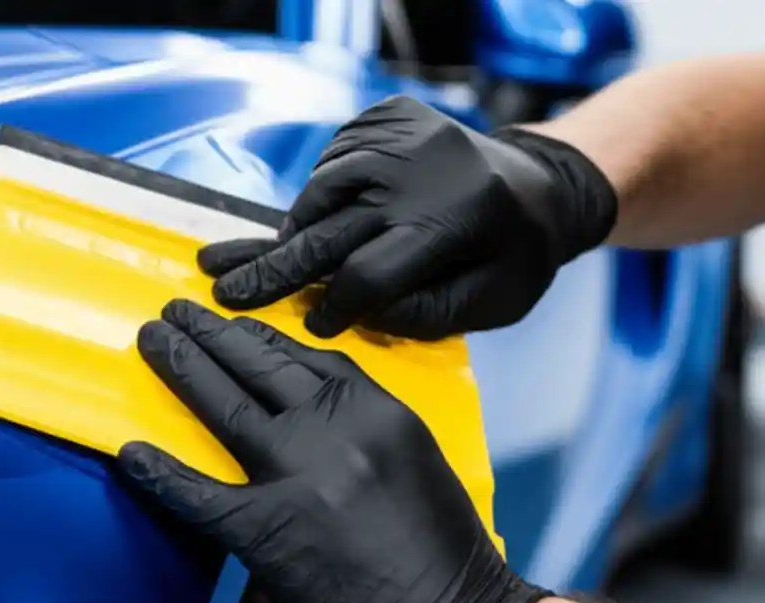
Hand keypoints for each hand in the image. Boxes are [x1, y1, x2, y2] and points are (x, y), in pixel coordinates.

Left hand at [117, 300, 546, 602]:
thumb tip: (303, 411)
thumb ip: (361, 428)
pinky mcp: (264, 531)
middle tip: (173, 312)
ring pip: (224, 406)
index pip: (305, 355)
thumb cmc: (446, 559)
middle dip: (209, 334)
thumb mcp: (415, 462)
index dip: (257, 334)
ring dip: (181, 368)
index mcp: (378, 411)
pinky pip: (197, 493)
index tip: (230, 321)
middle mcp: (336, 430)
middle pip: (257, 365)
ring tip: (152, 342)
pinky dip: (160, 472)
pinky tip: (134, 454)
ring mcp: (297, 477)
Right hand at [199, 96, 617, 338]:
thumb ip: (423, 313)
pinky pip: (334, 160)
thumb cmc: (517, 255)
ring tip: (259, 257)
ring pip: (322, 189)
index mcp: (456, 220)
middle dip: (273, 267)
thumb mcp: (492, 302)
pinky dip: (320, 192)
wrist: (543, 181)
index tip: (314, 326)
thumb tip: (354, 312)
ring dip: (293, 229)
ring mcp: (402, 133)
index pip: (371, 272)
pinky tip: (315, 218)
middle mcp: (423, 168)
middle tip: (222, 290)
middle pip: (331, 229)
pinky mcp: (389, 114)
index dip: (336, 306)